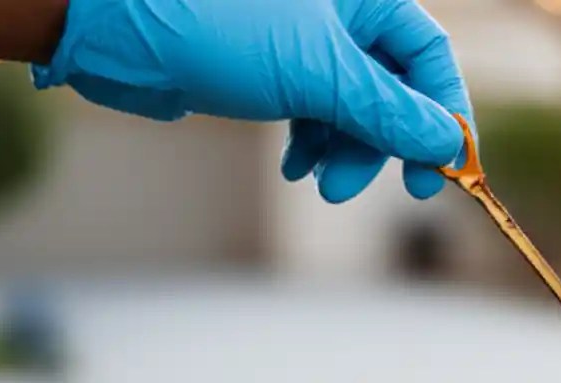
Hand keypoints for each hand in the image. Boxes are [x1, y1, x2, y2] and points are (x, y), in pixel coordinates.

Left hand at [33, 0, 471, 201]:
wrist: (114, 24)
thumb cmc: (214, 26)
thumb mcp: (317, 73)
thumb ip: (387, 111)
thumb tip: (447, 143)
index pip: (427, 54)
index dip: (441, 115)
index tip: (440, 171)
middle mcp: (337, 13)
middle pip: (391, 86)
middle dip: (381, 143)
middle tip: (356, 188)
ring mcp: (301, 41)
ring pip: (351, 106)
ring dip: (345, 152)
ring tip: (322, 186)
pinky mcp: (267, 68)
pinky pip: (312, 111)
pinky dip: (312, 144)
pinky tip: (296, 169)